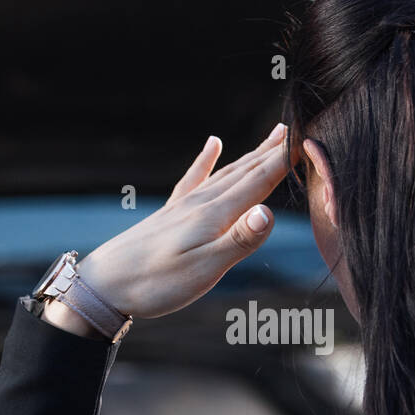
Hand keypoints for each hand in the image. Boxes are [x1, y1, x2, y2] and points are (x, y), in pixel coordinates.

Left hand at [44, 124, 289, 336]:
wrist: (104, 285)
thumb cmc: (156, 283)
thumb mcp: (204, 269)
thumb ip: (239, 241)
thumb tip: (269, 211)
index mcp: (216, 215)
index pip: (260, 181)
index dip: (286, 160)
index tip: (310, 139)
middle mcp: (202, 202)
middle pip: (246, 170)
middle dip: (275, 150)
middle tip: (300, 129)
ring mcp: (185, 205)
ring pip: (227, 171)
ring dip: (252, 153)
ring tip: (273, 135)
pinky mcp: (170, 213)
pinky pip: (194, 177)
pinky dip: (207, 159)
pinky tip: (213, 144)